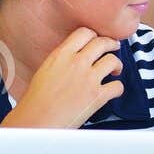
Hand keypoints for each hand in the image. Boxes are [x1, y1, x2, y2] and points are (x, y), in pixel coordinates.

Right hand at [4, 28, 123, 127]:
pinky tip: (113, 90)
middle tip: (113, 48)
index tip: (97, 40)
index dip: (94, 35)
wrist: (36, 120)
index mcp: (61, 55)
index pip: (84, 32)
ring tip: (115, 70)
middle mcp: (76, 63)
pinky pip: (117, 86)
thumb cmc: (36, 100)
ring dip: (117, 65)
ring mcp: (88, 79)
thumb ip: (62, 60)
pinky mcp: (97, 96)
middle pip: (102, 43)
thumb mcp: (45, 69)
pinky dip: (118, 88)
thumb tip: (75, 58)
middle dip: (111, 44)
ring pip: (113, 61)